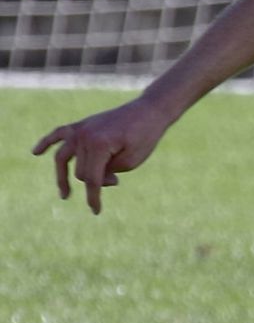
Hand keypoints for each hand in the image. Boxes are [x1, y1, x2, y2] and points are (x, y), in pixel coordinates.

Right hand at [33, 97, 172, 213]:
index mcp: (98, 145)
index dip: (93, 197)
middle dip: (96, 181)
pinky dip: (46, 143)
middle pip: (80, 170)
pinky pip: (58, 134)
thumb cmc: (145, 136)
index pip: (90, 179)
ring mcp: (80, 129)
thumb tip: (92, 178)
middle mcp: (84, 136)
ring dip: (62, 176)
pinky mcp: (81, 124)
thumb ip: (107, 173)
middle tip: (116, 180)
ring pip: (64, 158)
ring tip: (65, 195)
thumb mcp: (131, 161)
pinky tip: (35, 152)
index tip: (95, 211)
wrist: (149, 111)